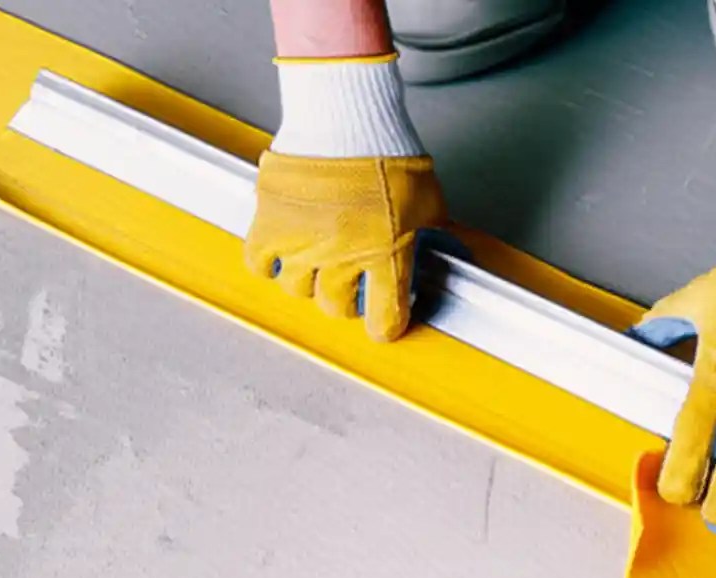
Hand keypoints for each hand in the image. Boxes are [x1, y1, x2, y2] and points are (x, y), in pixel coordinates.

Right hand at [245, 151, 446, 340]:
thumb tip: (454, 250)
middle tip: (349, 285)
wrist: (345, 114)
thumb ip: (434, 231)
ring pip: (298, 289)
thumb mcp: (428, 198)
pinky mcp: (270, 224)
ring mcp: (302, 243)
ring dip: (310, 280)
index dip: (386, 326)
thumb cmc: (386, 148)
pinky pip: (260, 264)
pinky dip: (269, 264)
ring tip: (317, 262)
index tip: (384, 325)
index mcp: (385, 253)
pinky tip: (282, 255)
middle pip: (336, 307)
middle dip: (346, 301)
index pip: (385, 316)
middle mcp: (342, 256)